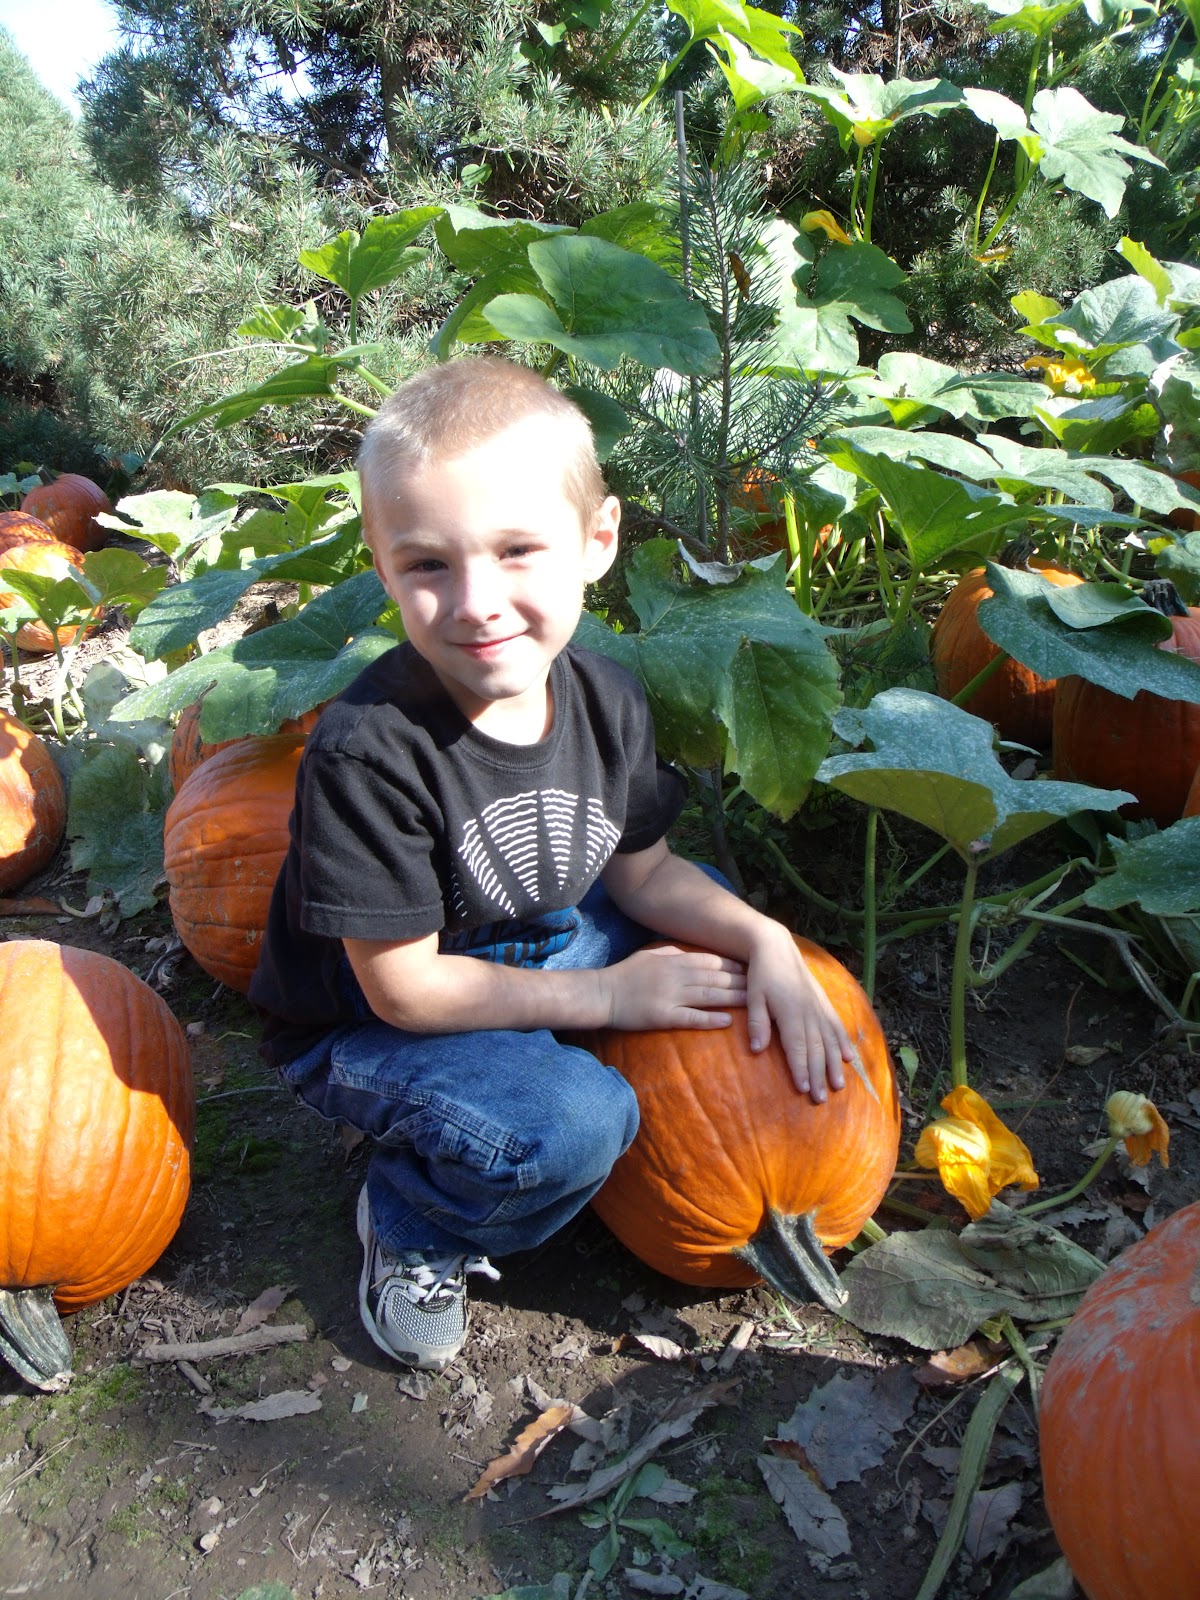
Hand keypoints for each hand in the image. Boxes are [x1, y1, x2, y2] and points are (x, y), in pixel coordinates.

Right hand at [602, 945, 746, 1031]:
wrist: (602, 993)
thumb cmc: (626, 974)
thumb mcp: (651, 955)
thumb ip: (675, 952)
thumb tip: (698, 953)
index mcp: (674, 959)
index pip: (711, 960)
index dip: (734, 964)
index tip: (753, 968)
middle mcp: (675, 975)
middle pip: (715, 978)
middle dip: (741, 981)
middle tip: (763, 985)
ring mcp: (670, 996)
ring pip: (709, 996)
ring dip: (733, 998)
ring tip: (754, 1002)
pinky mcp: (663, 1016)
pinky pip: (691, 1018)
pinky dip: (710, 1019)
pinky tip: (728, 1020)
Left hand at [744, 925, 854, 1102]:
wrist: (776, 947)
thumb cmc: (760, 975)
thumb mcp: (753, 997)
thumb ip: (757, 1023)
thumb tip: (756, 1050)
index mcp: (790, 1013)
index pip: (797, 1048)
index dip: (801, 1069)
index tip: (805, 1090)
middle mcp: (809, 1013)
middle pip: (816, 1049)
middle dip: (819, 1075)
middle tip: (822, 1099)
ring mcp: (819, 1008)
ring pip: (830, 1041)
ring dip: (834, 1064)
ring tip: (839, 1085)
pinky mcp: (824, 1002)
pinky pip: (836, 1025)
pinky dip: (844, 1042)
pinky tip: (850, 1057)